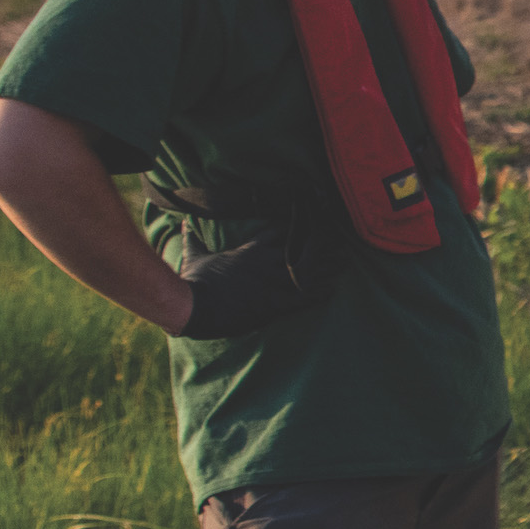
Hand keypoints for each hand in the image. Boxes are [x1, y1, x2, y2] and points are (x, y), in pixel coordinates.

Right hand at [174, 213, 339, 340]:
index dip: (297, 226)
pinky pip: (301, 298)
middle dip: (321, 244)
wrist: (194, 307)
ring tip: (344, 262)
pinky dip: (318, 294)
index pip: (279, 232)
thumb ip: (194, 240)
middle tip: (340, 240)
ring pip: (306, 272)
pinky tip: (332, 290)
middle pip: (300, 248)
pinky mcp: (271, 304)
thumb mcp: (194, 257)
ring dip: (326, 268)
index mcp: (248, 251)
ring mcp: (270, 283)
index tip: (313, 221)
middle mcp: (264, 264)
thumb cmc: (193, 282)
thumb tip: (184, 226)